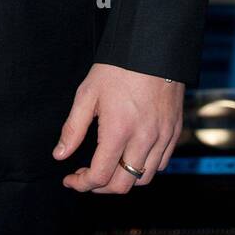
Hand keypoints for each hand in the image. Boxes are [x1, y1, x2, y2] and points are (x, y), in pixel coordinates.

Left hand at [52, 62, 182, 191]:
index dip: (82, 184)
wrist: (153, 47)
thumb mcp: (87, 93)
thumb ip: (73, 128)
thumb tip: (60, 155)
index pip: (100, 176)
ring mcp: (162, 137)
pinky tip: (130, 155)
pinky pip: (161, 164)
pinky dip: (144, 168)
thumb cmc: (118, 68)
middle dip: (100, 187)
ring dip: (123, 180)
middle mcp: (144, 139)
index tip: (70, 179)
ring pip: (144, 178)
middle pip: (123, 184)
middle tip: (86, 176)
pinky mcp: (174, 131)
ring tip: (108, 167)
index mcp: (119, 130)